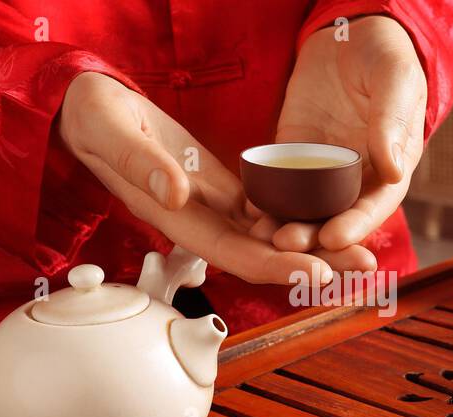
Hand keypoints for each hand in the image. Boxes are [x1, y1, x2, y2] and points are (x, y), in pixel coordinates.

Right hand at [59, 72, 356, 283]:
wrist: (87, 108)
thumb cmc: (91, 118)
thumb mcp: (112, 132)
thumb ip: (141, 165)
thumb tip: (178, 192)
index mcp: (173, 214)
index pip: (232, 252)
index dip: (273, 266)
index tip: (313, 273)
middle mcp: (198, 217)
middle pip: (263, 253)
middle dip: (314, 263)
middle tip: (364, 265)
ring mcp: (212, 204)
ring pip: (271, 235)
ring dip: (315, 245)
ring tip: (363, 249)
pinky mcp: (222, 185)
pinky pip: (266, 208)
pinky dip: (298, 217)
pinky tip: (332, 216)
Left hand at [255, 15, 425, 259]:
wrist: (348, 35)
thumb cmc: (384, 56)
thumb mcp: (395, 80)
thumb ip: (392, 122)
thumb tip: (393, 170)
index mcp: (391, 168)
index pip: (374, 206)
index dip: (355, 225)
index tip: (333, 238)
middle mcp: (357, 177)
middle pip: (336, 217)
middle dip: (312, 235)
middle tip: (286, 243)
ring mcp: (322, 169)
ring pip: (305, 207)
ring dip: (285, 224)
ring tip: (262, 236)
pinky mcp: (292, 154)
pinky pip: (279, 181)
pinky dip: (266, 198)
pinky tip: (249, 208)